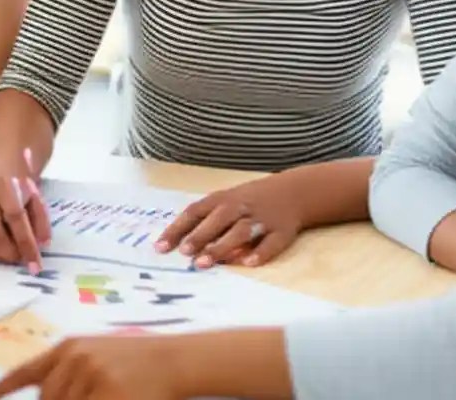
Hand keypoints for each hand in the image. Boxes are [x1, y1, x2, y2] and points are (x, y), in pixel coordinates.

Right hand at [0, 164, 49, 271]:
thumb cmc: (19, 196)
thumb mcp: (36, 201)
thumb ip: (41, 223)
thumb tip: (41, 245)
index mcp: (5, 188)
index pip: (15, 217)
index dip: (26, 243)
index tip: (35, 264)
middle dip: (8, 253)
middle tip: (18, 259)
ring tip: (4, 255)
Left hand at [0, 335, 181, 399]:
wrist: (174, 358)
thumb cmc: (134, 360)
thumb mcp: (95, 356)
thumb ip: (65, 373)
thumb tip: (44, 395)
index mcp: (68, 348)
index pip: (25, 373)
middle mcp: (76, 358)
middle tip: (93, 394)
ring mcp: (94, 377)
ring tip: (105, 393)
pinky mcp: (112, 395)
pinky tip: (109, 397)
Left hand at [155, 176, 301, 268]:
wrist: (294, 191)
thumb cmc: (249, 200)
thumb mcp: (226, 201)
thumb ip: (205, 220)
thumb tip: (178, 242)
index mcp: (222, 199)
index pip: (195, 212)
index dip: (177, 229)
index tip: (161, 247)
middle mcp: (240, 207)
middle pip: (217, 220)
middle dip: (199, 237)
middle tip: (184, 253)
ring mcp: (261, 219)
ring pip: (240, 232)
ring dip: (221, 246)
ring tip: (204, 263)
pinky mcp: (282, 231)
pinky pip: (271, 243)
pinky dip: (260, 252)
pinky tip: (248, 263)